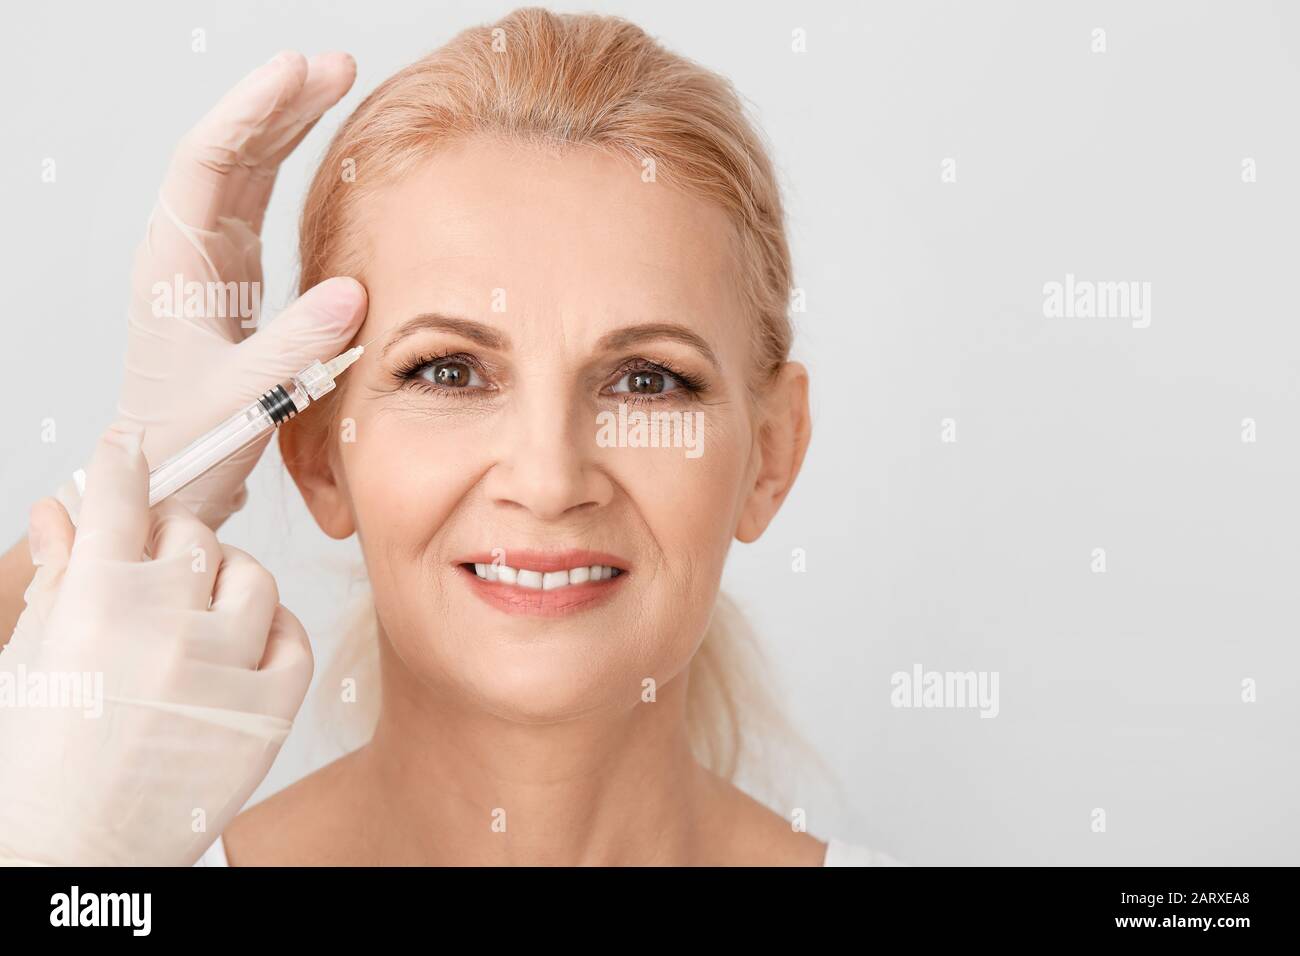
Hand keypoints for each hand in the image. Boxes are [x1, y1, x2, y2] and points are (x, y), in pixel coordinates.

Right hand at [0, 421, 312, 865]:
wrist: (71, 855)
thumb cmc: (38, 764)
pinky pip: (293, 641)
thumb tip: (59, 511)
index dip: (123, 465)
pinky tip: (242, 648)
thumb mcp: (33, 657)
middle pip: (193, 536)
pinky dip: (272, 635)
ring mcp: (225, 669)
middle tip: (153, 574)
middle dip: (170, 544)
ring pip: (252, 579)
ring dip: (225, 585)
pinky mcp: (269, 713)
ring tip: (196, 619)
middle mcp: (167, 626)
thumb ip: (56, 576)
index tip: (128, 447)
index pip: (119, 501)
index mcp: (96, 603)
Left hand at [59, 50, 365, 528]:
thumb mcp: (247, 397)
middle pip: (229, 150)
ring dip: (287, 124)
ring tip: (335, 81)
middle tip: (336, 65)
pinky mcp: (233, 277)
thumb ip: (297, 344)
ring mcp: (209, 259)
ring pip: (245, 169)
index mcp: (173, 265)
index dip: (252, 111)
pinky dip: (288, 163)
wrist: (169, 474)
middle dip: (280, 101)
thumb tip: (352, 290)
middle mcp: (185, 250)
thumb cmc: (191, 440)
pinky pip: (258, 200)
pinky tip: (316, 138)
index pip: (207, 161)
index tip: (297, 72)